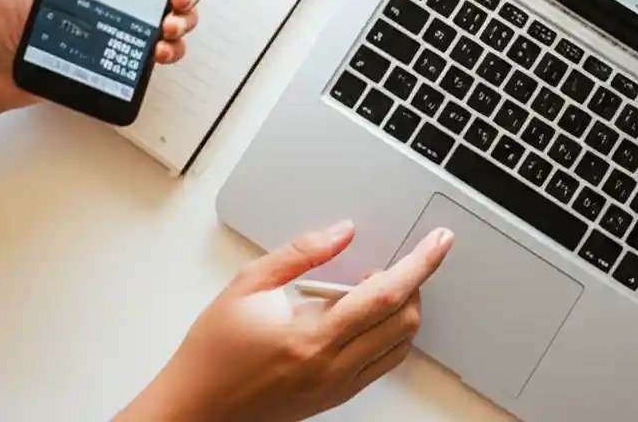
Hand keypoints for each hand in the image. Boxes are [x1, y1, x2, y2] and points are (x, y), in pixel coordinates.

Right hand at [118, 222, 454, 421]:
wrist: (198, 406)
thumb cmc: (214, 350)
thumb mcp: (249, 285)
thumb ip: (302, 252)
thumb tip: (343, 232)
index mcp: (312, 336)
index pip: (386, 295)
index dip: (421, 264)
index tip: (439, 242)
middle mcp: (332, 367)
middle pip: (404, 321)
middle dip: (413, 284)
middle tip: (391, 260)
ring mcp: (337, 386)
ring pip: (400, 345)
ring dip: (401, 310)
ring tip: (367, 288)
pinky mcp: (336, 397)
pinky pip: (382, 364)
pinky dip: (387, 334)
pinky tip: (361, 316)